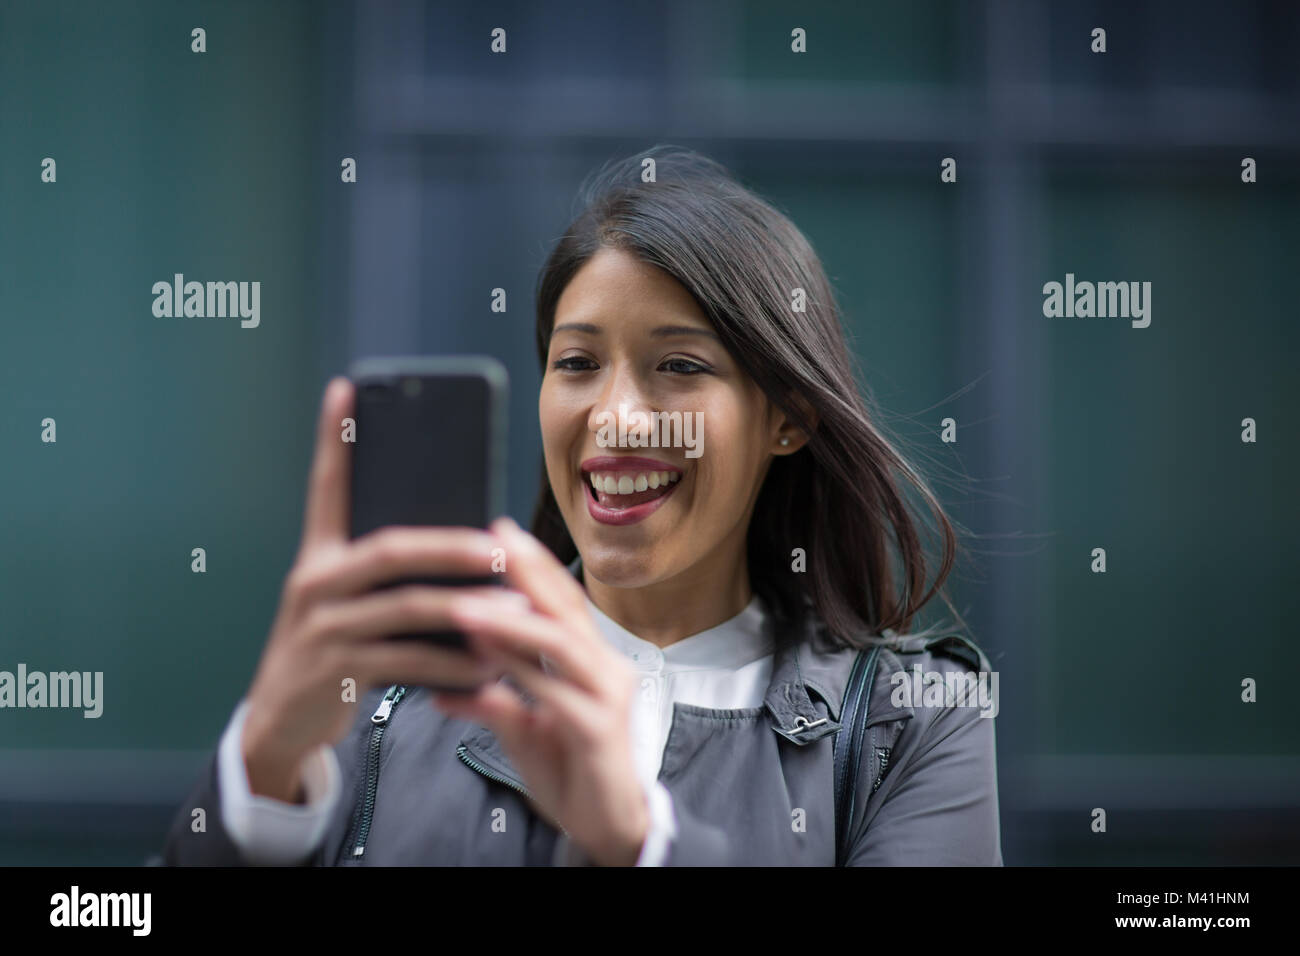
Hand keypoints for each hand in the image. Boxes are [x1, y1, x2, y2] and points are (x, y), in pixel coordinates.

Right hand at [241, 377, 520, 801]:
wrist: (279, 721)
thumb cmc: (332, 651)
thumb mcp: (348, 604)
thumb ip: (388, 576)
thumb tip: (470, 547)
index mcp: (319, 557)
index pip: (326, 487)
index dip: (334, 439)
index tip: (346, 390)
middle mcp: (315, 583)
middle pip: (391, 549)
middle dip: (452, 546)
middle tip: (500, 547)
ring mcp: (322, 627)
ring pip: (407, 607)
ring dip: (467, 610)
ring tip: (512, 612)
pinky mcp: (335, 670)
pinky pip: (409, 661)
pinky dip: (453, 663)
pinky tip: (486, 665)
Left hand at [433, 517, 650, 866]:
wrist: (606, 826)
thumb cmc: (571, 770)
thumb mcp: (522, 730)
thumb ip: (493, 702)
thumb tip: (443, 686)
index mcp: (591, 661)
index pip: (563, 602)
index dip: (534, 567)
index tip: (500, 531)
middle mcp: (606, 669)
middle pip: (567, 610)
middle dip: (530, 572)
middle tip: (494, 539)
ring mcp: (608, 699)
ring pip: (560, 646)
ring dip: (512, 623)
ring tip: (467, 605)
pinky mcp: (600, 732)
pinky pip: (556, 696)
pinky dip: (519, 676)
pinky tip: (485, 664)